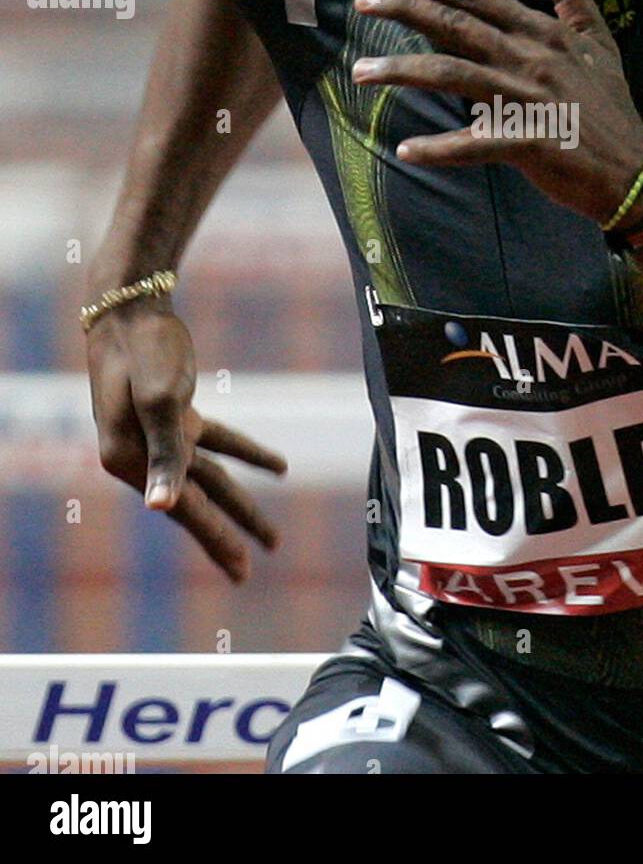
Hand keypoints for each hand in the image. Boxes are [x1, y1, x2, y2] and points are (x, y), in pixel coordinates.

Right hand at [85, 299, 286, 581]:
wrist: (129, 308)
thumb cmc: (144, 351)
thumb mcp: (159, 400)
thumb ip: (167, 454)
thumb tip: (163, 507)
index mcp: (131, 459)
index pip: (184, 507)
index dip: (215, 538)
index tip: (241, 568)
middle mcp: (142, 455)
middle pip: (197, 503)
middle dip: (228, 535)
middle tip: (250, 569)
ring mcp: (160, 435)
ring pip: (211, 478)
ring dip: (241, 504)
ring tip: (270, 536)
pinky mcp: (175, 414)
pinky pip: (217, 443)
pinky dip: (246, 454)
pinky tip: (278, 468)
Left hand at [350, 0, 642, 220]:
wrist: (634, 169)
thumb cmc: (611, 108)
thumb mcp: (600, 42)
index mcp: (545, 34)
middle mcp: (531, 59)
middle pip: (456, 25)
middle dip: (404, 10)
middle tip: (364, 2)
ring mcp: (528, 100)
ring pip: (452, 76)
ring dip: (401, 72)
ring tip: (360, 71)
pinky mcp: (528, 143)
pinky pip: (475, 144)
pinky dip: (439, 148)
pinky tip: (407, 149)